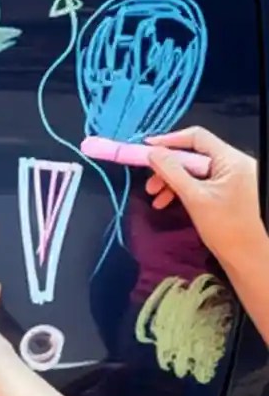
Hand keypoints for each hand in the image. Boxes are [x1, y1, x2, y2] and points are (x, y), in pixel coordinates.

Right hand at [145, 126, 262, 260]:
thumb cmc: (225, 228)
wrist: (249, 258)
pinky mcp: (228, 191)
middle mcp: (235, 164)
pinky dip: (183, 190)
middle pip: (194, 155)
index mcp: (232, 160)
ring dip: (172, 181)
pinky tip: (167, 202)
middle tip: (149, 184)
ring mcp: (232, 178)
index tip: (146, 149)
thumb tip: (152, 152)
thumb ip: (172, 171)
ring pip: (195, 170)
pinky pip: (201, 182)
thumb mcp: (194, 197)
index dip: (170, 140)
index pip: (197, 137)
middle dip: (168, 168)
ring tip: (155, 197)